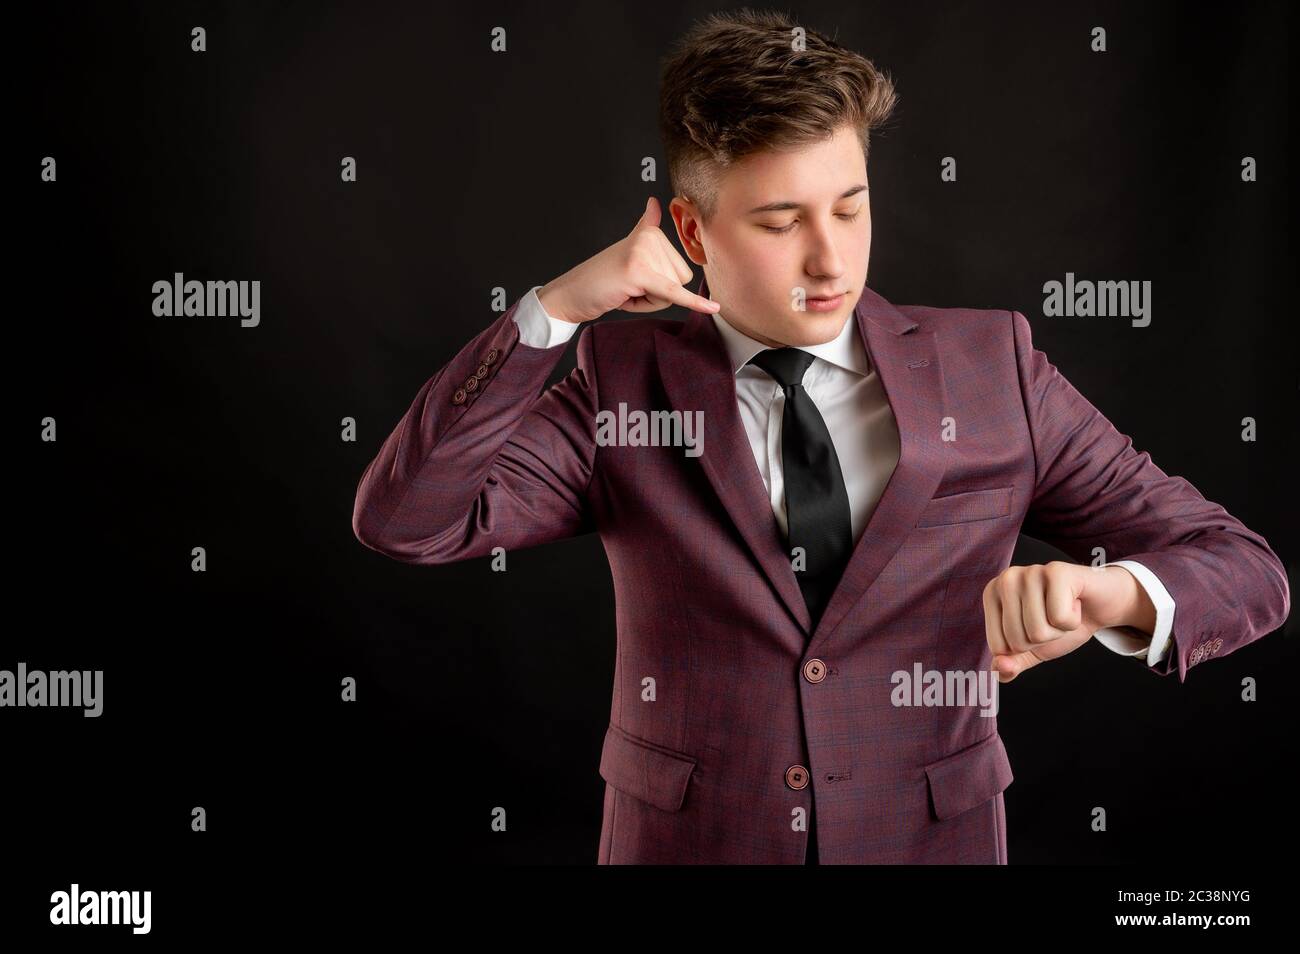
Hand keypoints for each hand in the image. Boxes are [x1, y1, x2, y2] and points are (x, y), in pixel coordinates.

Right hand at [536, 196, 720, 323]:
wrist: (571, 294)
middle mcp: (650, 237)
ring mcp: (643, 253)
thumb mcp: (628, 251)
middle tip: (627, 288)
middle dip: (656, 295)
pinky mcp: (638, 271)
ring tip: (624, 291)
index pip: (681, 270)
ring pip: (673, 293)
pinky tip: (713, 307)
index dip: (660, 286)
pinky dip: (693, 304)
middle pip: (681, 281)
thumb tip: (654, 202)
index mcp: (651, 233)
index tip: (633, 280)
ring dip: (649, 302)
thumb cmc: (602, 280)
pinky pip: (673, 293)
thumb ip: (645, 228)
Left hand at [983, 562, 1155, 681]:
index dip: (1024, 647)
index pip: (998, 647)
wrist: (1099, 606)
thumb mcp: (1031, 650)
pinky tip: (1075, 604)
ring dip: (1058, 631)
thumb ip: (1010, 664)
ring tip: (1064, 611)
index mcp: (991, 594)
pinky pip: (1059, 619)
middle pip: (1017, 640)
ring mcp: (1031, 572)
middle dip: (1042, 640)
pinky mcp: (1057, 571)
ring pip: (1037, 632)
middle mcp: (1006, 578)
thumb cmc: (1060, 623)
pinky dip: (1073, 621)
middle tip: (1053, 619)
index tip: (1036, 627)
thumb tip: (1000, 668)